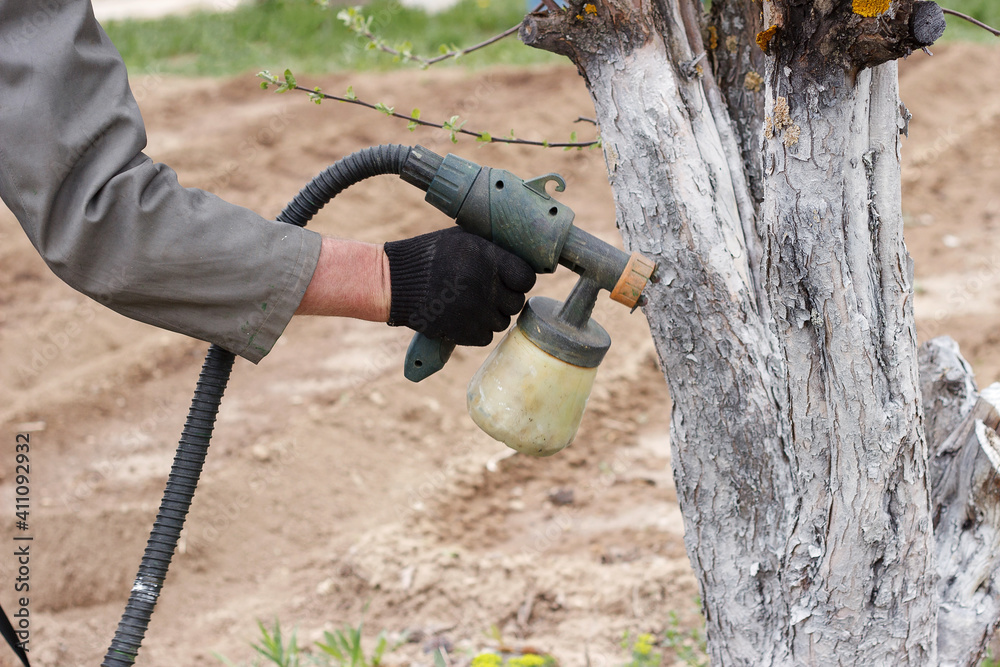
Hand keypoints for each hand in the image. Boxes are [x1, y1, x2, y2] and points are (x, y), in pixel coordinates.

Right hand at [384, 227, 535, 345]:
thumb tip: (517, 255)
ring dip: (490, 315)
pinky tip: (463, 317)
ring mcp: (475, 312)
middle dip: (504, 299)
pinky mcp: (463, 331)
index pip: (526, 278)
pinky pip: (486, 337)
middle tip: (488, 293)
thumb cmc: (429, 255)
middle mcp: (485, 286)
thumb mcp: (461, 239)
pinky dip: (477, 330)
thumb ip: (491, 248)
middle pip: (516, 302)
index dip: (520, 280)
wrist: (395, 281)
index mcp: (488, 259)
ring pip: (501, 322)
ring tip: (472, 304)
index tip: (511, 280)